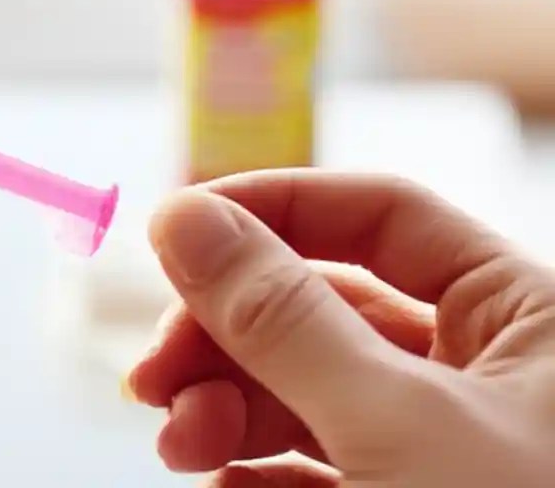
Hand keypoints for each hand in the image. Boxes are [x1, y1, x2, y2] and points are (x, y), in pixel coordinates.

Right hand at [127, 171, 554, 486]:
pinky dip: (253, 476)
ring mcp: (438, 450)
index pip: (379, 216)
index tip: (172, 232)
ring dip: (224, 408)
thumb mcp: (395, 425)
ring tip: (180, 446)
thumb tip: (180, 216)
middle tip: (153, 375)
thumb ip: (281, 318)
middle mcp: (481, 373)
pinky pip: (308, 471)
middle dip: (226, 334)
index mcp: (523, 318)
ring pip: (302, 389)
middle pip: (319, 306)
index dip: (270, 210)